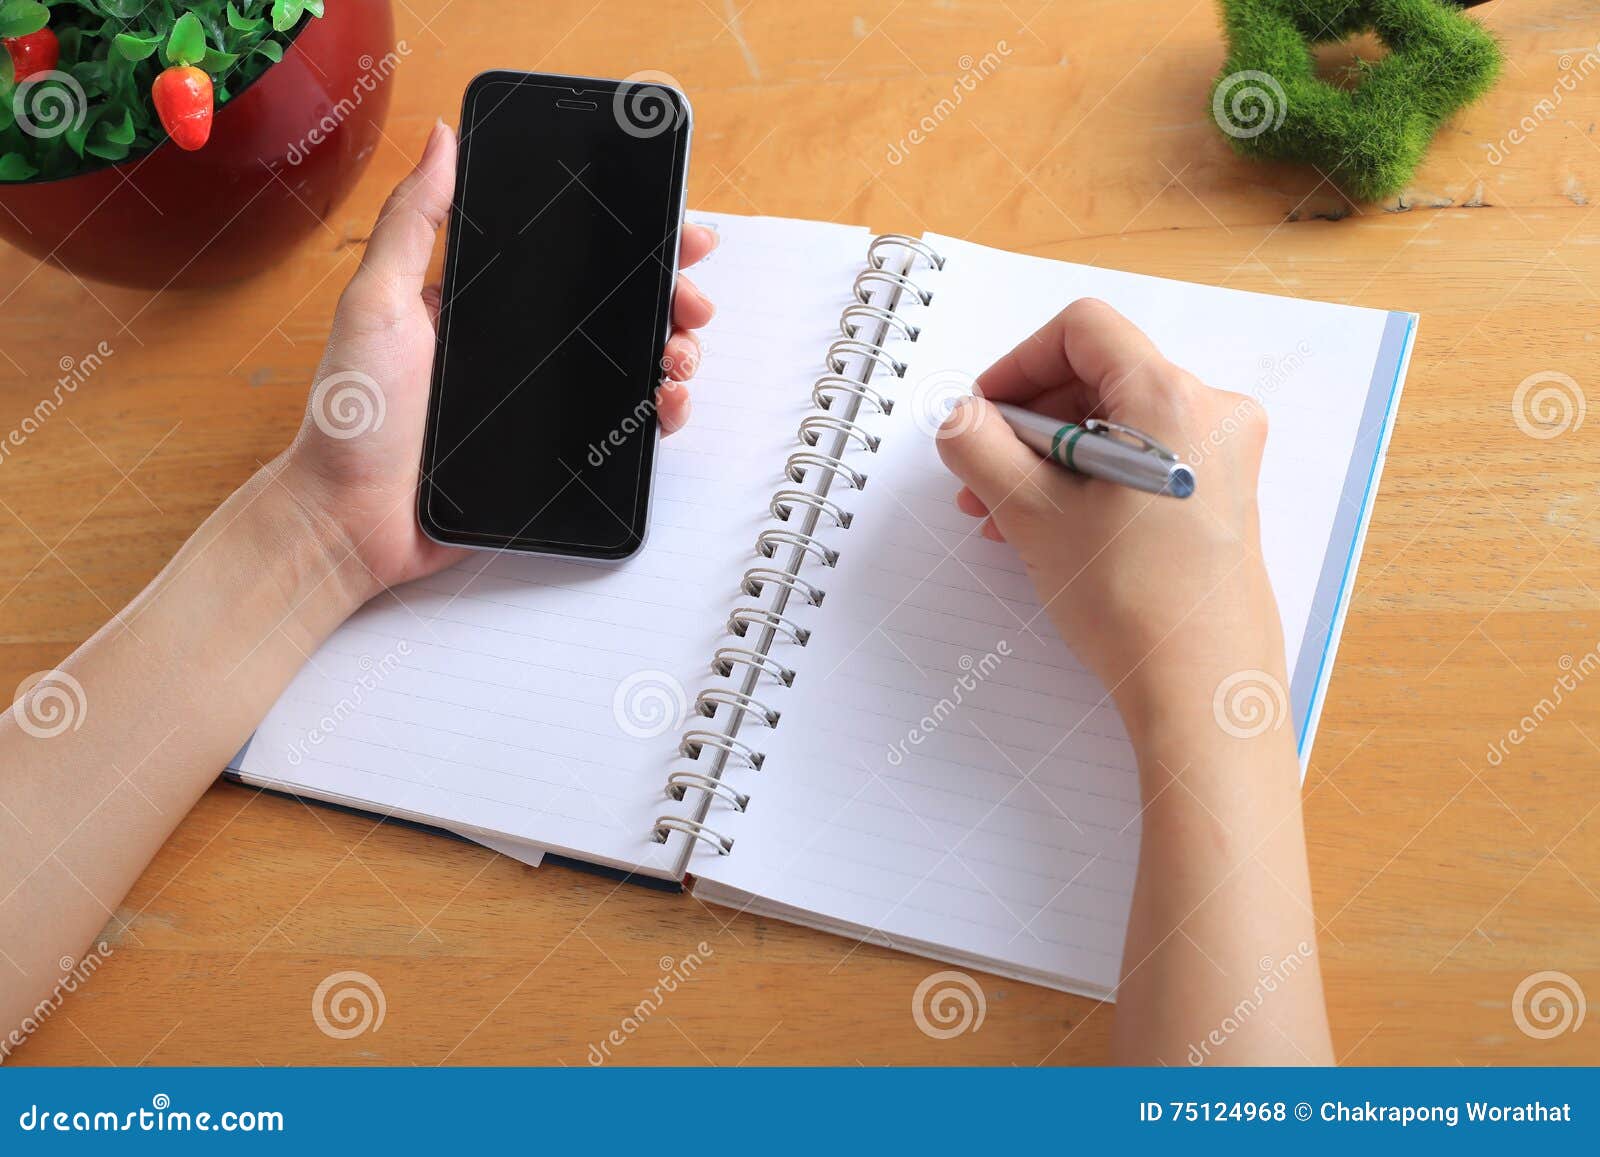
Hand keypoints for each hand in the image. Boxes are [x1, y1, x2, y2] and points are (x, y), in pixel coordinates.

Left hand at [274, 119, 717, 600]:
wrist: (353, 520)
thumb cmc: (352, 417)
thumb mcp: (376, 302)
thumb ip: (412, 222)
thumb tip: (443, 140)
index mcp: (486, 302)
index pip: (571, 256)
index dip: (629, 238)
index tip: (671, 227)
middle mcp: (521, 346)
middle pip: (618, 306)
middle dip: (669, 294)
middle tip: (690, 296)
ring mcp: (543, 400)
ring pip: (631, 364)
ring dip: (672, 350)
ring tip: (679, 353)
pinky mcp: (556, 452)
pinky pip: (623, 428)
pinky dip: (658, 412)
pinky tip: (664, 403)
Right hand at [936, 299, 1285, 732]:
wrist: (1203, 688)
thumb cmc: (1131, 600)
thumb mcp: (1033, 514)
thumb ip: (981, 448)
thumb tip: (958, 417)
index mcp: (1171, 396)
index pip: (1083, 331)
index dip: (1019, 364)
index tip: (983, 412)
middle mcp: (1211, 412)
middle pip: (1098, 378)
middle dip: (1030, 423)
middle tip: (981, 474)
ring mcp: (1223, 455)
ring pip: (1115, 424)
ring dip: (1052, 458)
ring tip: (1003, 514)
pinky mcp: (1221, 495)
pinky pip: (1142, 459)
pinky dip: (1090, 479)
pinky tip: (1047, 527)